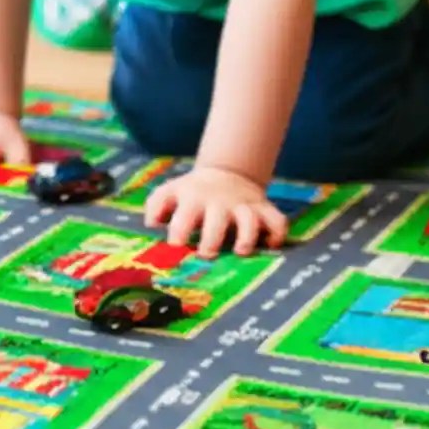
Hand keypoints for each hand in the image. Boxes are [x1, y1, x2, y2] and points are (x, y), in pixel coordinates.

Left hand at [144, 165, 288, 257]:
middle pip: (216, 220)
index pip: (182, 217)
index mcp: (193, 199)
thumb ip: (156, 206)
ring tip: (240, 251)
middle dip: (212, 238)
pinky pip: (277, 220)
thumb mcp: (170, 192)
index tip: (175, 249)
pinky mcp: (263, 209)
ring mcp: (243, 206)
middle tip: (206, 255)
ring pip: (249, 220)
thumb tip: (151, 223)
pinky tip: (271, 245)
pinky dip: (277, 233)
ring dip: (246, 236)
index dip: (178, 232)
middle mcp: (219, 203)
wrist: (226, 174)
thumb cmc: (191, 194)